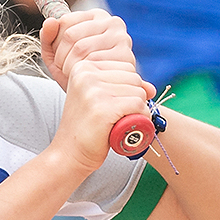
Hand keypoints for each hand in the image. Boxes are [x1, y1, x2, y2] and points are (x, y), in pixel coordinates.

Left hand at [40, 9, 137, 87]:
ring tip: (71, 75)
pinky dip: (82, 73)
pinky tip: (85, 79)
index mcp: (96, 16)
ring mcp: (121, 38)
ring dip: (68, 66)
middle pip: (71, 35)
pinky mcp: (126, 55)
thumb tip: (50, 21)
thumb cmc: (77, 72)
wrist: (99, 97)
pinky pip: (93, 61)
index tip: (58, 56)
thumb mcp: (57, 54)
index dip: (54, 42)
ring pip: (80, 47)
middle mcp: (112, 22)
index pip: (65, 21)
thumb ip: (48, 36)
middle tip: (63, 70)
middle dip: (60, 56)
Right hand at [42, 11, 153, 172]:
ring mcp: (93, 91)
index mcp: (83, 67)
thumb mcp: (99, 98)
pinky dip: (139, 119)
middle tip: (115, 115)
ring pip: (139, 92)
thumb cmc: (86, 128)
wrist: (69, 154)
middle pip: (134, 78)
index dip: (129, 88)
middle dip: (133, 99)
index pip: (127, 66)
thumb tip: (150, 87)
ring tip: (117, 122)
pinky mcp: (103, 108)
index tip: (113, 104)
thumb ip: (123, 87)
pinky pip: (138, 106)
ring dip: (137, 111)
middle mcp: (86, 74)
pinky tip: (123, 127)